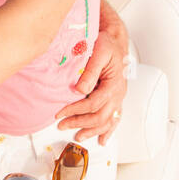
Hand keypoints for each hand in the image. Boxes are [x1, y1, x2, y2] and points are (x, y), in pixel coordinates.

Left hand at [55, 2, 129, 144]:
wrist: (115, 40)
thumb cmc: (107, 43)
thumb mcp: (99, 51)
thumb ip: (91, 71)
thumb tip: (79, 89)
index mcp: (114, 83)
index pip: (93, 103)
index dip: (76, 110)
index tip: (60, 113)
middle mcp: (118, 93)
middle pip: (100, 116)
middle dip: (80, 123)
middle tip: (62, 125)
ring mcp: (118, 98)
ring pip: (107, 121)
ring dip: (92, 131)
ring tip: (78, 136)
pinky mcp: (116, 98)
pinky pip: (115, 118)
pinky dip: (108, 130)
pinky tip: (102, 139)